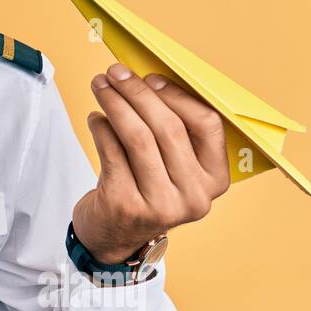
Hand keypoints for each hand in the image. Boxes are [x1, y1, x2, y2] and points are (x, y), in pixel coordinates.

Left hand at [72, 63, 230, 263]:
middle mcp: (194, 196)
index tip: (150, 78)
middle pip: (168, 127)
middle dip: (137, 92)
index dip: (177, 96)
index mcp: (215, 180)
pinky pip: (112, 152)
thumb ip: (170, 132)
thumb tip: (146, 81)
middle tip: (115, 73)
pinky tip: (96, 117)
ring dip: (115, 104)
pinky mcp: (126, 205)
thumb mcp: (171, 168)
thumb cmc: (144, 190)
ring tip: (100, 86)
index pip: (207, 124)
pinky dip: (101, 127)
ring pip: (138, 137)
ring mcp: (161, 204)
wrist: (113, 236)